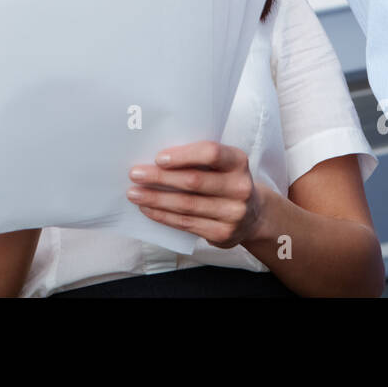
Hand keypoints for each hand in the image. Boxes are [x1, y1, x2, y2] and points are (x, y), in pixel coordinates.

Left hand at [127, 141, 267, 247]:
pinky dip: (163, 216)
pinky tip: (148, 208)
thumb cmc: (225, 181)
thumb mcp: (222, 164)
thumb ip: (198, 158)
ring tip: (134, 193)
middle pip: (194, 181)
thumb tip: (155, 159)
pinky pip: (186, 223)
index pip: (211, 153)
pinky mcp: (222, 233)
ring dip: (156, 198)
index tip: (158, 158)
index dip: (183, 156)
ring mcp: (233, 213)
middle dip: (160, 178)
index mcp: (238, 161)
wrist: (253, 214)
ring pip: (186, 205)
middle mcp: (240, 187)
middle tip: (135, 174)